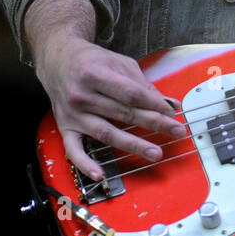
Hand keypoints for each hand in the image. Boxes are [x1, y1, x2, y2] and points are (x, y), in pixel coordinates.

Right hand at [32, 22, 185, 181]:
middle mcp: (82, 96)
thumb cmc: (92, 61)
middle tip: (176, 132)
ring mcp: (72, 114)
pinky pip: (73, 150)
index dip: (153, 104)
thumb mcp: (119, 63)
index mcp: (96, 74)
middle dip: (153, 123)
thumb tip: (168, 104)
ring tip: (155, 152)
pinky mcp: (64, 128)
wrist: (58, 60)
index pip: (131, 94)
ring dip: (133, 145)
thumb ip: (142, 84)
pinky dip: (85, 164)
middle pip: (123, 113)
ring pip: (106, 133)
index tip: (172, 112)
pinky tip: (100, 175)